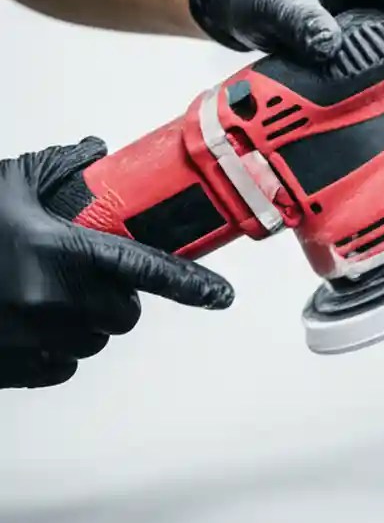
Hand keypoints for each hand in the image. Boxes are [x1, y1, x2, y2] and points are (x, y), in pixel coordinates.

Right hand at [0, 139, 233, 388]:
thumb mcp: (4, 188)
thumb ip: (54, 169)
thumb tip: (94, 151)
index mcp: (58, 251)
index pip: (146, 270)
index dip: (191, 284)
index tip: (222, 296)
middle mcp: (52, 300)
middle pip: (125, 314)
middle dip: (111, 298)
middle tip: (78, 278)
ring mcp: (33, 340)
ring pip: (95, 341)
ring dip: (81, 323)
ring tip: (40, 297)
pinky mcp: (16, 371)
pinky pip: (64, 366)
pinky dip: (55, 349)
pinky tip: (23, 324)